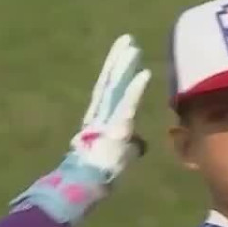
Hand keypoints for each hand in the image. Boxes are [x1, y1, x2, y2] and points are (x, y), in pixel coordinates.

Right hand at [10, 35, 151, 225]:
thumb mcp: (116, 156)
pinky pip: (127, 104)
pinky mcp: (115, 127)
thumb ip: (127, 145)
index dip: (116, 72)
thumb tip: (138, 143)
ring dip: (124, 65)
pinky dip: (135, 89)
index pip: (109, 92)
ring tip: (132, 45)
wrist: (82, 187)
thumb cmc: (95, 176)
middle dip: (118, 60)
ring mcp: (106, 119)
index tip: (125, 54)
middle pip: (110, 81)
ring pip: (116, 86)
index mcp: (97, 121)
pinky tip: (144, 73)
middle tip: (127, 39)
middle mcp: (99, 114)